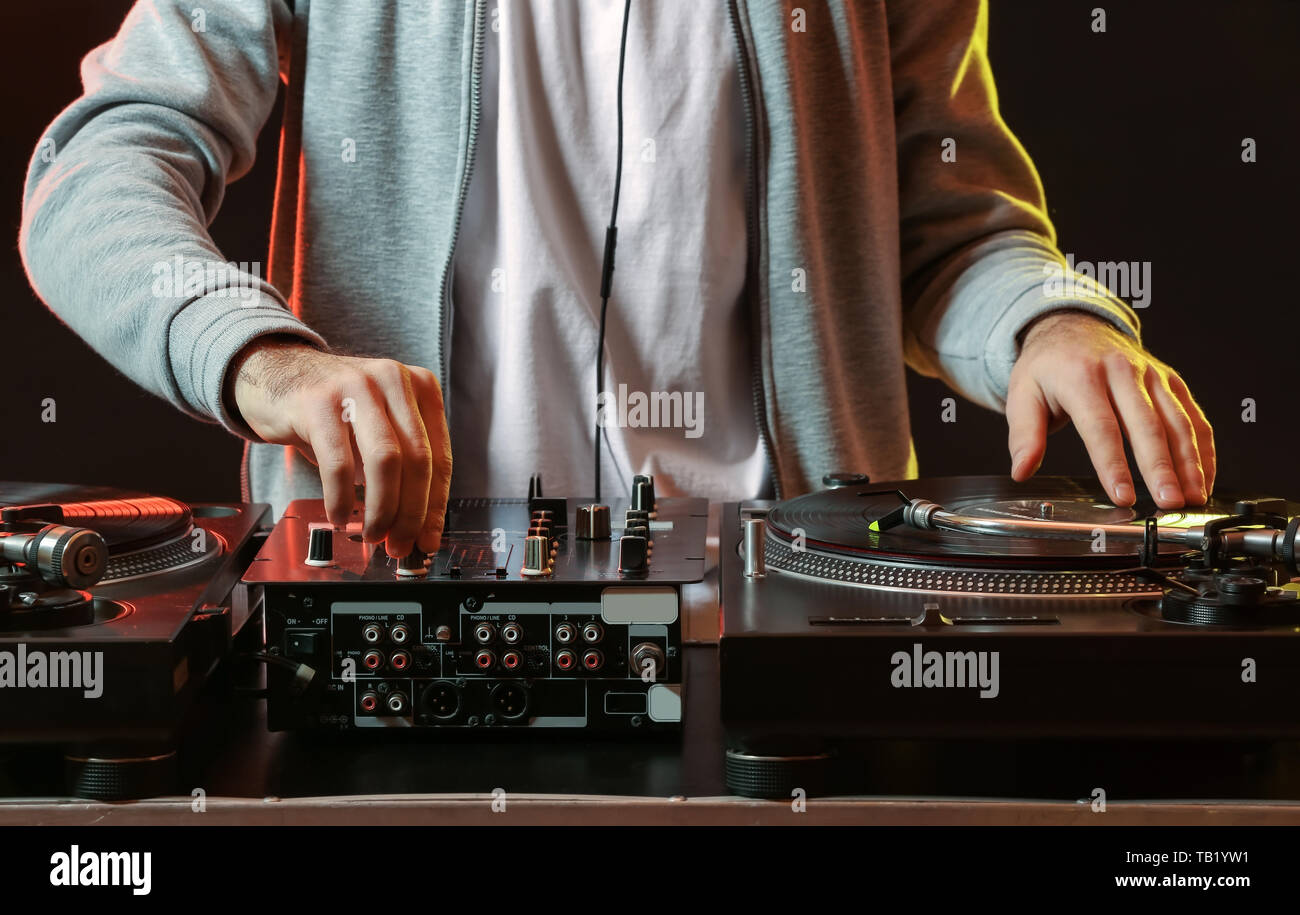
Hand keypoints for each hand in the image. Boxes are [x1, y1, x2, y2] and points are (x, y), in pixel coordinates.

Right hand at [228, 336, 451, 556]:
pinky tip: (338, 515)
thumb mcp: (380, 425)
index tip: (428, 538)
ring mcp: (357, 387)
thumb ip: (403, 465)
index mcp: (420, 386)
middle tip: (400, 544)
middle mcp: (394, 380)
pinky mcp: (318, 402)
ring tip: (372, 533)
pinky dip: (341, 498)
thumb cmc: (335, 409)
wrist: (278, 372)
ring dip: (381, 509)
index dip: (435, 506)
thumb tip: (417, 525)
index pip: (440, 456)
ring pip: (385, 461)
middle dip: (411, 513)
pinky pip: (339, 463)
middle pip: (418, 460)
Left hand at [1006, 312, 1214, 509]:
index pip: (1101, 427)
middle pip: (1147, 425)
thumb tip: (1022, 470)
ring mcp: (1151, 375)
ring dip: (1190, 462)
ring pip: (1178, 421)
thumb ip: (1024, 435)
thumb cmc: (1048, 366)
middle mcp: (1122, 372)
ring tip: (1193, 497)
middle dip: (1161, 468)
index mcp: (1082, 376)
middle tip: (1169, 502)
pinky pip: (1192, 414)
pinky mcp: (1170, 380)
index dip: (1113, 464)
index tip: (1123, 496)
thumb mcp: (1022, 394)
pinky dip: (1202, 447)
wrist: (1073, 326)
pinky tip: (1205, 476)